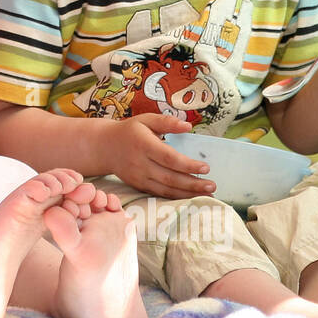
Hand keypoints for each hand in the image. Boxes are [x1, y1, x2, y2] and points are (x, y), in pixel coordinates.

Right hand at [94, 114, 212, 198]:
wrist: (104, 147)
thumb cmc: (129, 131)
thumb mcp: (146, 120)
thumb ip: (166, 122)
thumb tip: (188, 126)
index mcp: (144, 145)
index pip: (169, 158)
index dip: (188, 165)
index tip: (206, 168)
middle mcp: (140, 163)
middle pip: (170, 177)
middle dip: (193, 184)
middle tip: (213, 186)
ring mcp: (138, 177)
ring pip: (165, 189)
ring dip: (187, 194)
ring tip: (207, 194)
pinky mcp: (138, 186)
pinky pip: (159, 193)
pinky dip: (176, 197)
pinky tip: (190, 196)